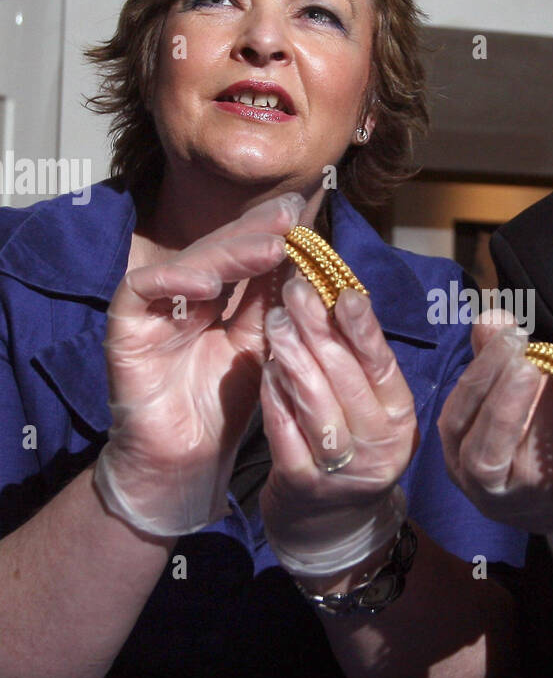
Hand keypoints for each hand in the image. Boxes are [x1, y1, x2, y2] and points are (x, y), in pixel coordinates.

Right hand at [95, 193, 301, 534]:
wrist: (187, 462)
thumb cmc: (223, 408)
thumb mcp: (261, 348)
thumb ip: (273, 307)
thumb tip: (303, 258)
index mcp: (214, 299)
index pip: (239, 254)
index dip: (267, 233)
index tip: (301, 215)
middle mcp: (181, 296)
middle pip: (214, 251)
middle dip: (252, 231)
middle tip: (287, 216)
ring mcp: (151, 309)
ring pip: (184, 263)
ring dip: (225, 252)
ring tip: (266, 247)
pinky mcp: (124, 328)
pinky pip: (140, 290)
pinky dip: (173, 280)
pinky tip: (208, 281)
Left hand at [259, 277, 416, 570]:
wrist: (331, 524)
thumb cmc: (351, 446)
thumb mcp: (370, 409)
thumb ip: (361, 362)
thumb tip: (340, 294)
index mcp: (400, 418)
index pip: (383, 365)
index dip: (363, 327)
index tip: (343, 290)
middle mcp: (379, 445)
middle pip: (346, 378)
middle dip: (318, 329)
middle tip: (295, 292)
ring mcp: (341, 468)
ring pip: (314, 401)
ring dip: (293, 355)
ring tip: (275, 321)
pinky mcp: (302, 482)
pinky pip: (284, 428)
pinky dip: (273, 394)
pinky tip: (264, 366)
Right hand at [439, 318, 552, 533]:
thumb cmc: (535, 433)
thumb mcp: (510, 393)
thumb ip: (496, 355)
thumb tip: (492, 318)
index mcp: (461, 457)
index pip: (456, 421)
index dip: (480, 378)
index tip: (509, 337)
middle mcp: (488, 492)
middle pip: (485, 456)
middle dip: (507, 404)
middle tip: (532, 362)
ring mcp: (531, 508)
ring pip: (535, 466)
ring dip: (552, 410)